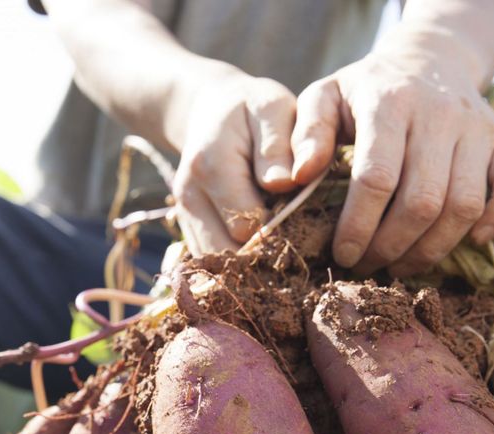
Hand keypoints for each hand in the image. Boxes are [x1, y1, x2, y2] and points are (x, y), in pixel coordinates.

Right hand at [171, 72, 299, 254]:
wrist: (212, 111)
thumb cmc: (252, 108)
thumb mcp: (271, 108)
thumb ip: (278, 145)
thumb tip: (284, 183)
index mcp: (211, 165)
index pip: (247, 224)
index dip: (283, 229)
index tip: (308, 221)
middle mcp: (189, 196)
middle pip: (230, 252)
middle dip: (267, 254)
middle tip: (301, 241)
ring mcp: (184, 215)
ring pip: (218, 265)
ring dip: (251, 265)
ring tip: (283, 249)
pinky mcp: (188, 228)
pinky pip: (212, 262)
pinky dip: (238, 264)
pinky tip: (264, 248)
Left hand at [291, 45, 493, 276]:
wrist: (429, 59)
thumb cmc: (367, 90)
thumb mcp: (325, 96)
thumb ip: (306, 134)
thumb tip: (296, 177)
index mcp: (389, 103)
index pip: (376, 178)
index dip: (359, 226)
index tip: (342, 254)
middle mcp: (440, 114)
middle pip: (422, 201)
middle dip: (391, 246)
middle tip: (368, 266)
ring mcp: (478, 128)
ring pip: (464, 205)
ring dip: (432, 248)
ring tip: (402, 264)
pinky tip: (471, 241)